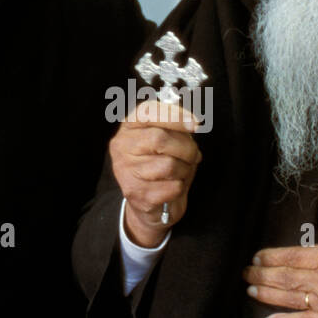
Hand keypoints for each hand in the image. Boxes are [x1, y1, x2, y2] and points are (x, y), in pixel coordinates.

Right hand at [110, 100, 201, 247]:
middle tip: (194, 155)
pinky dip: (180, 187)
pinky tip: (173, 187)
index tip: (195, 123)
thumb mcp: (169, 140)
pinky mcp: (135, 193)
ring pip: (168, 164)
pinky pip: (171, 186)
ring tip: (182, 171)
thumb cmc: (162, 165)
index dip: (174, 116)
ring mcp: (125, 170)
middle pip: (160, 139)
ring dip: (185, 169)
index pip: (147, 112)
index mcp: (129, 126)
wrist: (152, 205)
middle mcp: (122, 146)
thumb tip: (191, 124)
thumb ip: (177, 128)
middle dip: (186, 148)